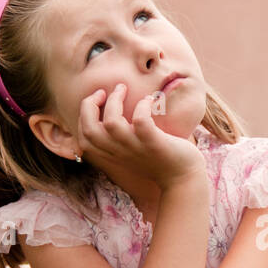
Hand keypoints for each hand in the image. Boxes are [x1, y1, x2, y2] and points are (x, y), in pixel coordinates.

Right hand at [76, 82, 205, 189]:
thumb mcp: (132, 151)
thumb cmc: (158, 159)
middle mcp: (120, 152)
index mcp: (112, 154)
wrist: (183, 178)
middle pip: (89, 130)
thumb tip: (110, 115)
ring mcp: (136, 148)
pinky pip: (140, 121)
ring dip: (115, 100)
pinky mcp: (154, 143)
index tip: (97, 100)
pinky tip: (150, 100)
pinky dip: (142, 106)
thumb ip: (119, 140)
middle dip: (90, 105)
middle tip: (104, 92)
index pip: (84, 138)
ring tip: (123, 88)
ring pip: (112, 123)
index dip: (84, 115)